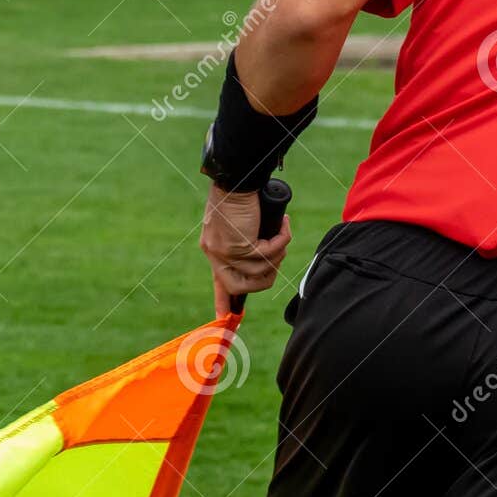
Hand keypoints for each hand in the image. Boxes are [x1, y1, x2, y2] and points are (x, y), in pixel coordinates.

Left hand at [200, 183, 291, 318]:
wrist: (237, 177)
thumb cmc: (240, 193)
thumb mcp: (237, 221)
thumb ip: (242, 239)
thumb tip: (259, 254)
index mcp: (214, 249)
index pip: (219, 284)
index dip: (225, 303)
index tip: (227, 318)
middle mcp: (216, 254)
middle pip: (244, 286)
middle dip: (267, 275)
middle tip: (277, 253)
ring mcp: (226, 252)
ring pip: (260, 271)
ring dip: (278, 253)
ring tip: (281, 232)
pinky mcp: (239, 245)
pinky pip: (268, 254)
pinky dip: (281, 241)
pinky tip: (283, 225)